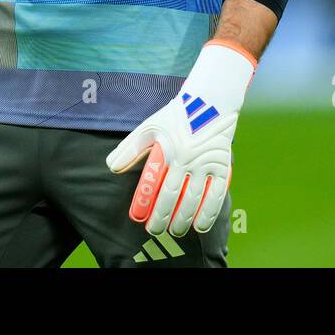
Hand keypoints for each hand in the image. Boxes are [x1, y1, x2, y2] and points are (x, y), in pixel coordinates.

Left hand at [106, 41, 255, 237]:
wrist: (209, 103)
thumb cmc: (175, 117)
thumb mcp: (149, 127)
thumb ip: (130, 148)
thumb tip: (111, 167)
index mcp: (170, 151)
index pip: (158, 187)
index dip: (150, 207)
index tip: (142, 220)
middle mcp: (189, 160)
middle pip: (175, 198)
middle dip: (164, 218)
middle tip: (155, 231)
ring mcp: (207, 164)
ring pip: (195, 200)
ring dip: (185, 219)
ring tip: (176, 231)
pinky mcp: (223, 167)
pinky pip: (216, 195)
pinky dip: (209, 213)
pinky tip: (200, 226)